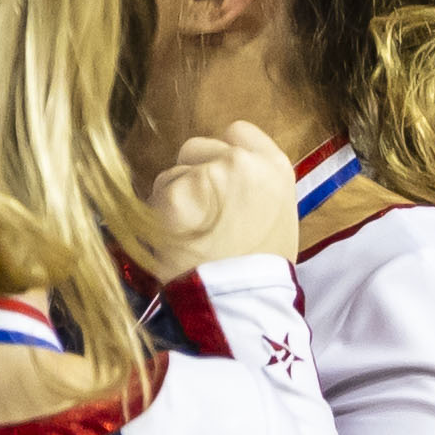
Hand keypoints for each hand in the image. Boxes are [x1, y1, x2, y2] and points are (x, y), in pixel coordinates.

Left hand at [133, 120, 296, 280]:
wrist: (242, 303)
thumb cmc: (261, 267)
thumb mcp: (278, 216)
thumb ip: (256, 185)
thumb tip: (228, 172)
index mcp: (275, 166)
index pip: (237, 131)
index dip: (223, 153)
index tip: (218, 176)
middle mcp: (242, 162)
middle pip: (197, 147)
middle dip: (193, 173)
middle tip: (201, 214)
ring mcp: (208, 175)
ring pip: (173, 171)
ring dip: (175, 195)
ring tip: (191, 233)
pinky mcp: (175, 194)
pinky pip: (156, 194)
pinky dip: (159, 214)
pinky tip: (175, 240)